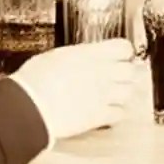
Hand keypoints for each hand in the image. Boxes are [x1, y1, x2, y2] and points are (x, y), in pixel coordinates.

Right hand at [13, 39, 135, 141]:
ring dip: (122, 93)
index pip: (124, 47)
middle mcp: (103, 72)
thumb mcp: (56, 56)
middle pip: (131, 70)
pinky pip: (120, 113)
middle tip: (118, 77)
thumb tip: (80, 59)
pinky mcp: (100, 116)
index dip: (124, 52)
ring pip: (129, 92)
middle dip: (126, 73)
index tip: (120, 56)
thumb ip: (77, 57)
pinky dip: (116, 113)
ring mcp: (104, 95)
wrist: (31, 105)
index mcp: (91, 54)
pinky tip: (107, 112)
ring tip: (112, 95)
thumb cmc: (36, 79)